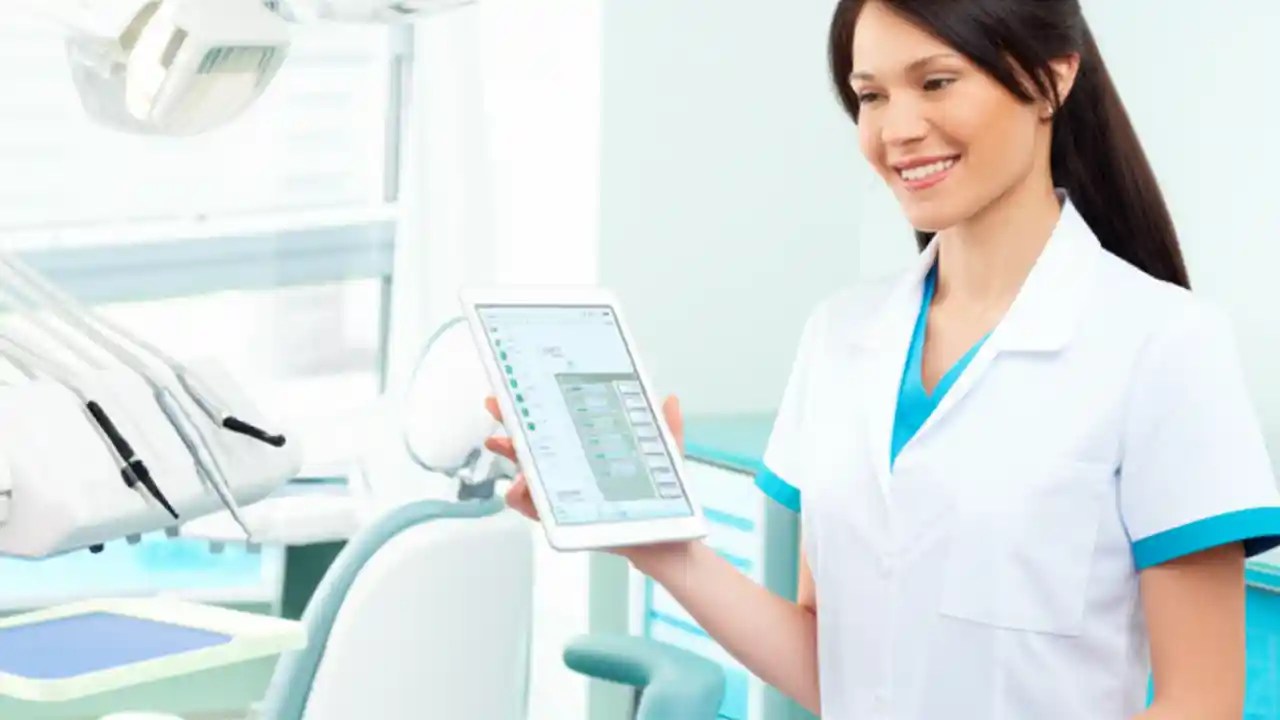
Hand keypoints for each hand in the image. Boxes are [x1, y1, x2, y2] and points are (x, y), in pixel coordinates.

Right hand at [483, 394, 694, 566]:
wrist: (669, 545)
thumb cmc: (665, 504)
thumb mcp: (668, 458)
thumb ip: (667, 428)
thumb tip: (670, 399)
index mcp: (588, 454)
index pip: (554, 429)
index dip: (531, 412)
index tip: (511, 397)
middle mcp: (571, 475)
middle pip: (532, 451)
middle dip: (509, 436)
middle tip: (496, 423)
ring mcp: (565, 499)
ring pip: (526, 481)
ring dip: (516, 468)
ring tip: (517, 463)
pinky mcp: (565, 520)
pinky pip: (534, 510)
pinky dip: (525, 500)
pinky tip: (525, 490)